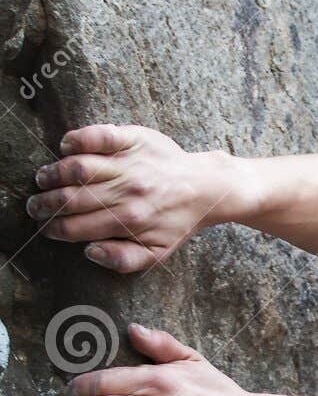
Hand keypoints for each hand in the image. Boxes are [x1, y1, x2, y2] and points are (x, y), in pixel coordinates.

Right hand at [26, 125, 230, 273]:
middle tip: (35, 204)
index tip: (44, 226)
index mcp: (130, 221)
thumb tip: (89, 251)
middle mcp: (127, 191)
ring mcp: (130, 164)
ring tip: (43, 178)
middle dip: (47, 203)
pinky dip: (77, 139)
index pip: (79, 226)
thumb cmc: (176, 222)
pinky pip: (99, 135)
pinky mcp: (134, 139)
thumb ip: (123, 260)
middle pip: (73, 197)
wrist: (205, 188)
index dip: (55, 228)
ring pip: (79, 167)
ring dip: (54, 173)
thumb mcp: (157, 253)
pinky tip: (66, 146)